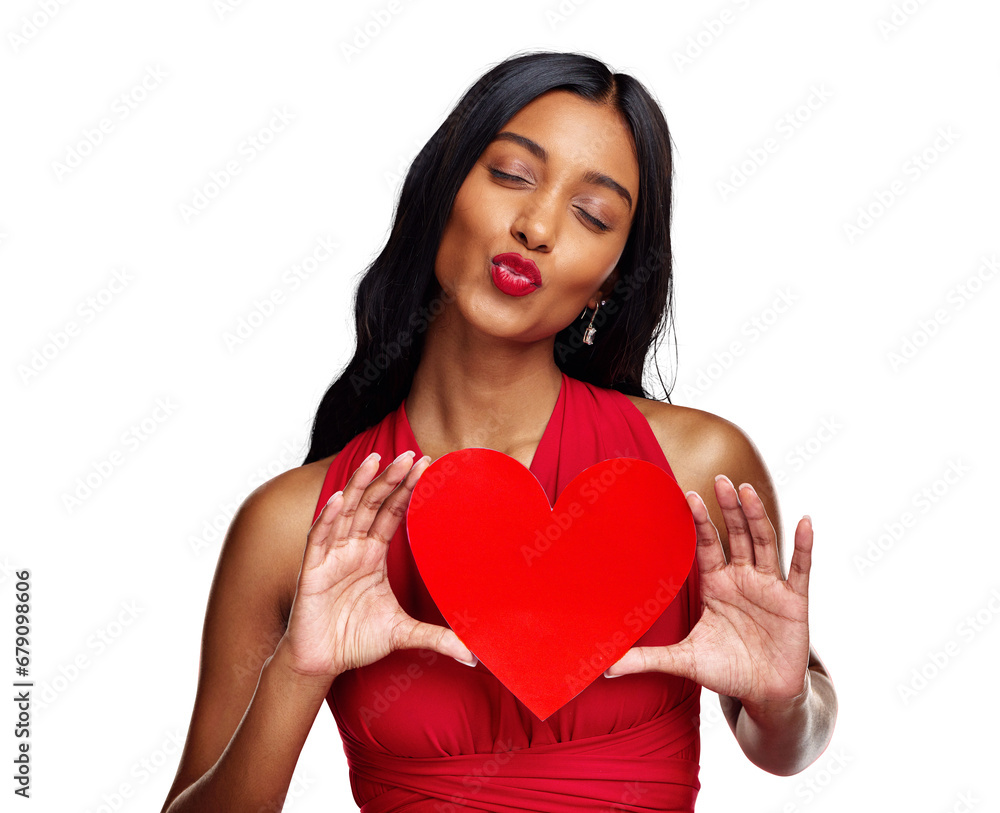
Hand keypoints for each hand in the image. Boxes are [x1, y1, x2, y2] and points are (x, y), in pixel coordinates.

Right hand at [280, 451, 477, 684]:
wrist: (321, 663)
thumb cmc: (356, 640)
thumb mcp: (403, 633)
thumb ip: (437, 638)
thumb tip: (474, 654)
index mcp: (373, 554)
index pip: (392, 512)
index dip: (407, 489)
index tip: (426, 465)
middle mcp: (353, 548)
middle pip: (372, 504)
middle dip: (389, 479)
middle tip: (409, 455)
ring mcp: (332, 556)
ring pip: (346, 512)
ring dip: (359, 486)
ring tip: (374, 461)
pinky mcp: (312, 571)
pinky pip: (319, 539)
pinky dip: (327, 519)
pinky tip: (339, 501)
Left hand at [604, 474, 811, 711]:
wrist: (765, 694)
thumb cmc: (726, 670)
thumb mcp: (684, 661)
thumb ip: (648, 659)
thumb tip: (606, 668)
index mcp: (716, 585)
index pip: (707, 545)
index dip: (699, 522)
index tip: (687, 496)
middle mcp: (742, 578)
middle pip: (736, 535)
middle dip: (728, 508)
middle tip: (720, 479)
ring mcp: (770, 587)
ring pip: (764, 543)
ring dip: (757, 516)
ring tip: (748, 490)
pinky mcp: (794, 601)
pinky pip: (800, 568)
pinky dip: (804, 545)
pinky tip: (805, 521)